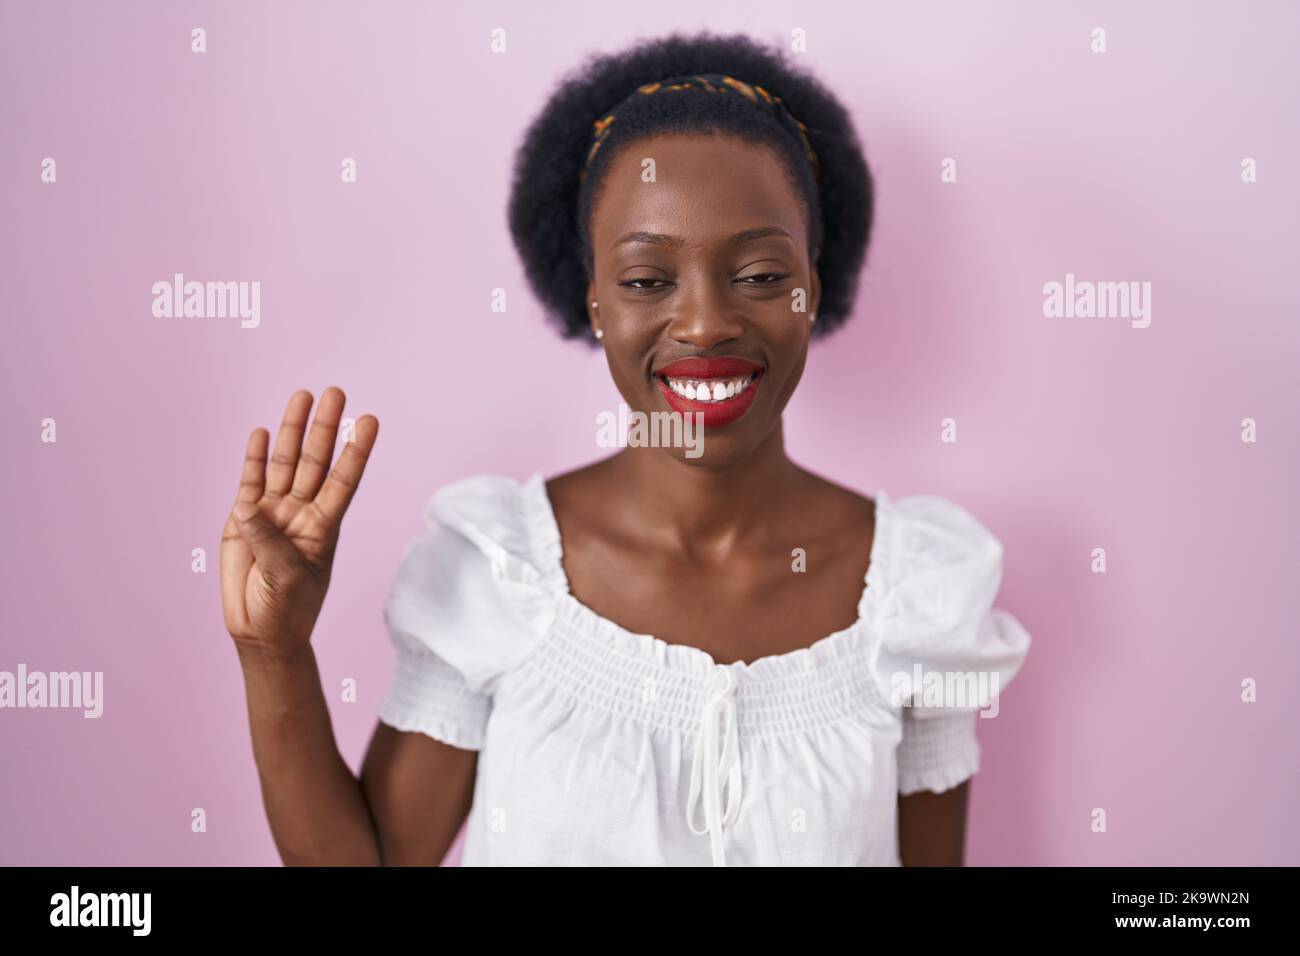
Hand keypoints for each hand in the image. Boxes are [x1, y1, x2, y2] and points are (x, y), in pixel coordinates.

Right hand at [220, 387, 378, 656]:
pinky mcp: (242, 520)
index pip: (345, 479)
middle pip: (316, 461)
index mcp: (324, 525)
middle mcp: (301, 511)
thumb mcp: (287, 577)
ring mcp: (272, 512)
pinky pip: (249, 481)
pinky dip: (253, 457)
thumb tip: (248, 504)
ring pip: (284, 463)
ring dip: (292, 431)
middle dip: (325, 427)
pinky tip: (259, 431)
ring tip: (301, 397)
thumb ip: (269, 541)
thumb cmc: (287, 610)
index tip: (370, 420)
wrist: (260, 632)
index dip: (356, 450)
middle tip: (336, 393)